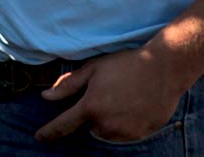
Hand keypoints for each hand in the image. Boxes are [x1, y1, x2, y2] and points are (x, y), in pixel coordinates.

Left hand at [33, 48, 187, 143]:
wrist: (163, 70)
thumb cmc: (126, 65)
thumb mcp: (94, 68)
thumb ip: (68, 85)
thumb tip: (46, 96)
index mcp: (91, 106)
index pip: (63, 125)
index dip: (49, 132)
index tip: (40, 137)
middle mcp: (106, 124)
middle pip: (90, 127)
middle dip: (93, 115)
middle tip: (108, 95)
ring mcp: (124, 132)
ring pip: (106, 132)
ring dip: (108, 122)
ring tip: (123, 99)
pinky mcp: (139, 135)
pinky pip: (124, 135)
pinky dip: (123, 125)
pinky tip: (133, 106)